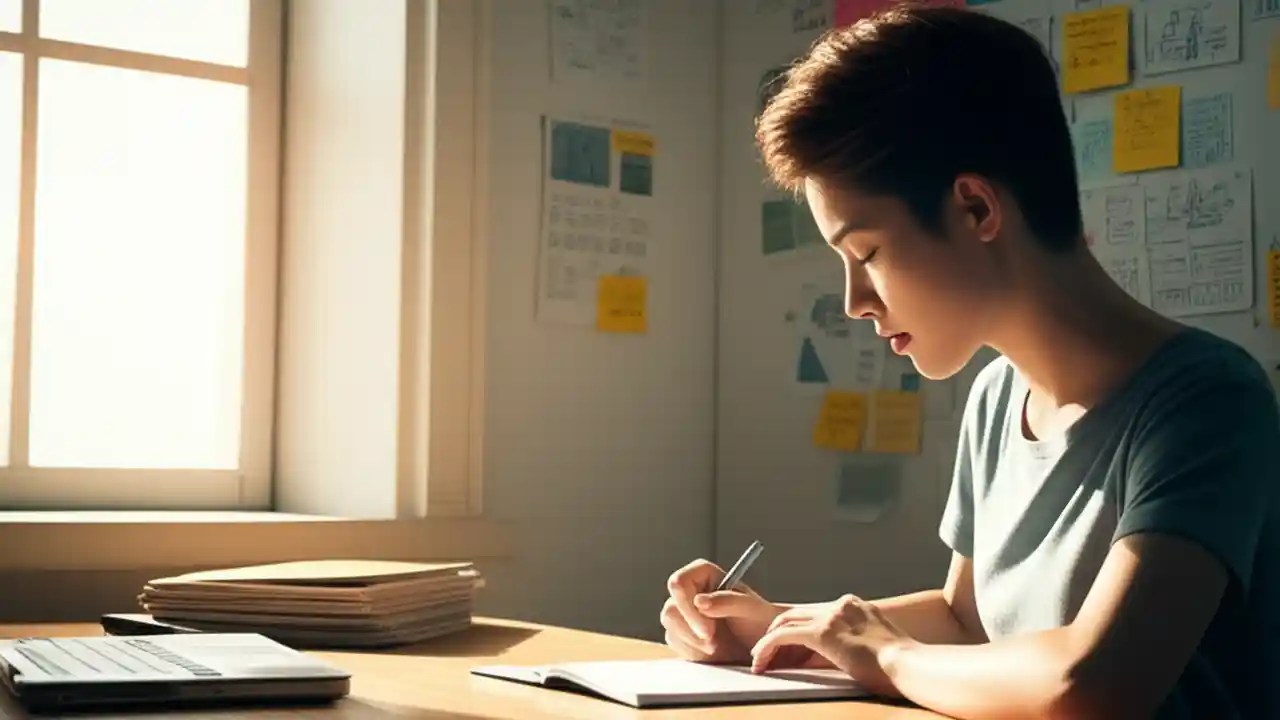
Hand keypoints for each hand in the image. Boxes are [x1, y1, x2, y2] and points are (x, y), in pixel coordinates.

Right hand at [661, 558, 820, 667]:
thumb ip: (727, 601)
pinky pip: (675, 642)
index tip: (708, 628)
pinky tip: (711, 651)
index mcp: (702, 574)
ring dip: (693, 641)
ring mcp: (682, 612)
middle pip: (671, 608)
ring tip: (716, 646)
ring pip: (670, 626)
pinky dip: (693, 650)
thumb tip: (699, 601)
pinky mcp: (680, 632)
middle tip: (713, 643)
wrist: (759, 644)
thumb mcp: (750, 608)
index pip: (678, 583)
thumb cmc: (758, 620)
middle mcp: (688, 590)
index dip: (688, 605)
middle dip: (692, 629)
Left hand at [751, 594, 914, 696]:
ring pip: (786, 622)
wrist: (911, 665)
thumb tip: (841, 655)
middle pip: (798, 614)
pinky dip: (767, 647)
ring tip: (759, 660)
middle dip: (778, 631)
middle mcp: (842, 605)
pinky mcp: (822, 632)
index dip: (799, 630)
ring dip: (768, 641)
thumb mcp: (877, 646)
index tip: (789, 648)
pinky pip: (783, 636)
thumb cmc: (902, 665)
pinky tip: (760, 661)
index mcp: (856, 606)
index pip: (817, 613)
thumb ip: (856, 643)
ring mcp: (832, 615)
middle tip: (766, 651)